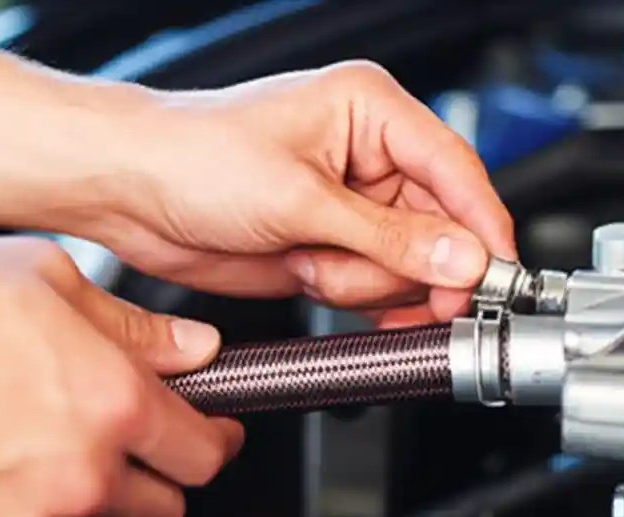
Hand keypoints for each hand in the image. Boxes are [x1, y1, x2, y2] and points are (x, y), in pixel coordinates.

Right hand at [0, 235, 240, 516]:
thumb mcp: (45, 278)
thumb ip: (135, 327)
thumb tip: (194, 348)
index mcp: (113, 402)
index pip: (207, 453)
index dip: (215, 440)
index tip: (210, 432)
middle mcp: (83, 475)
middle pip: (167, 509)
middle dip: (159, 476)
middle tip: (128, 442)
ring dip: (100, 507)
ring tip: (52, 455)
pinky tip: (0, 477)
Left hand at [70, 61, 515, 327]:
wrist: (129, 190)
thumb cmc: (195, 157)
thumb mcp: (300, 199)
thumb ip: (389, 236)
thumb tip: (462, 258)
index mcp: (371, 110)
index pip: (457, 169)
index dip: (482, 226)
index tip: (495, 276)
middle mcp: (367, 155)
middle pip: (439, 228)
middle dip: (413, 267)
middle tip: (391, 288)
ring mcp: (348, 205)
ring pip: (404, 265)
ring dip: (364, 282)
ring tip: (310, 264)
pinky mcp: (327, 245)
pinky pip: (372, 285)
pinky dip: (355, 299)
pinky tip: (321, 285)